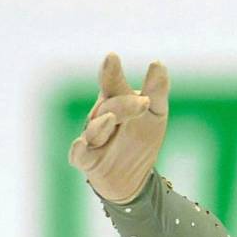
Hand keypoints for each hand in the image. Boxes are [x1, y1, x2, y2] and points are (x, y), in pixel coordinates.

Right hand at [68, 54, 169, 204]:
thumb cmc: (142, 140)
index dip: (112, 73)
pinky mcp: (87, 161)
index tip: (112, 57)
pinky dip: (78, 150)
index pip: (113, 84)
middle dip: (125, 106)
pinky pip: (79, 155)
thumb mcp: (155, 115)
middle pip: (109, 108)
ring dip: (101, 125)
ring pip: (94, 130)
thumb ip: (156, 92)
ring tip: (111, 118)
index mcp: (115, 100)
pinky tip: (80, 144)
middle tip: (143, 103)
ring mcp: (92, 139)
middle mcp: (100, 116)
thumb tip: (157, 63)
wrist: (133, 179)